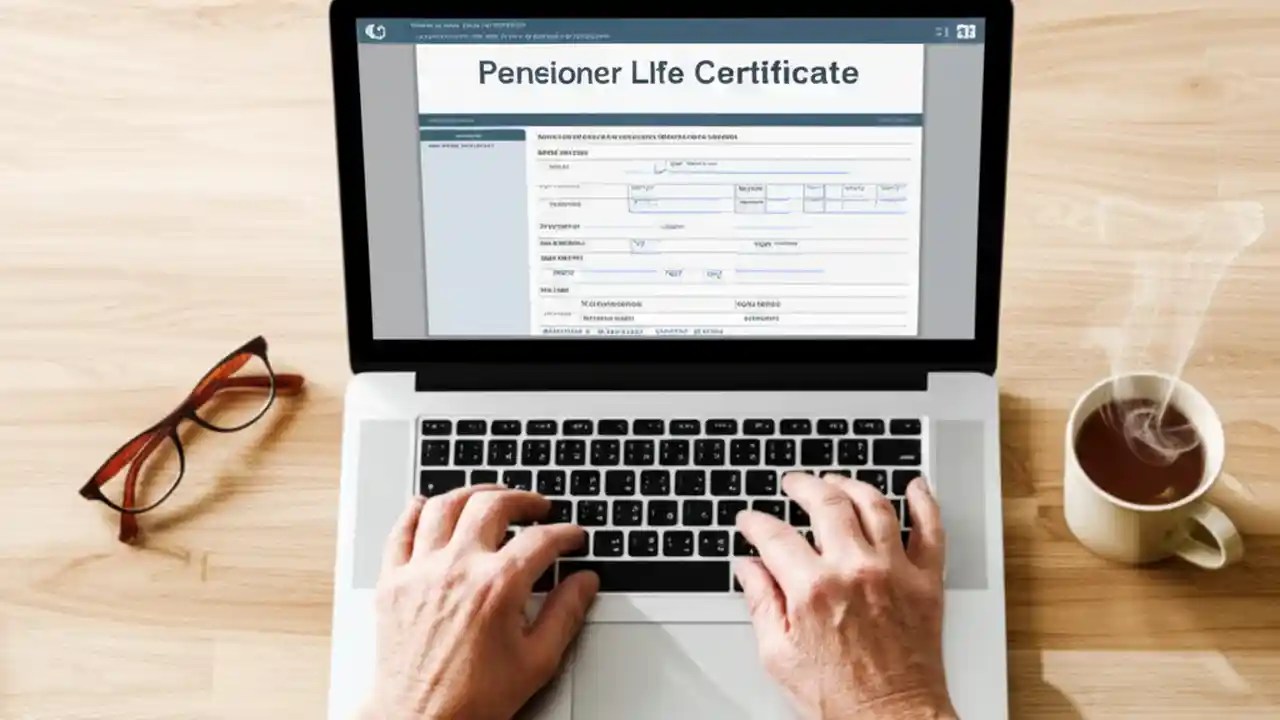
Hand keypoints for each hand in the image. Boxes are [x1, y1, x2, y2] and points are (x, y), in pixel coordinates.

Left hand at [363, 486, 598, 719]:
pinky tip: (430, 506)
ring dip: (474, 493)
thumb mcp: (537, 661)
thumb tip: (585, 583)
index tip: (572, 537)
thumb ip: (565, 614)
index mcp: (497, 588)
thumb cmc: (473, 700)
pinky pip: (401, 530)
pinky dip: (416, 510)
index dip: (565, 534)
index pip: (541, 540)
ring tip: (492, 498)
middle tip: (538, 507)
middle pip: (493, 505)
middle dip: (524, 499)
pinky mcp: (393, 582)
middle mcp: (457, 570)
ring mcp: (421, 572)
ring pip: (445, 505)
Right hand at [734, 472, 953, 719]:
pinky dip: (925, 502)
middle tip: (793, 484)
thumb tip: (748, 569)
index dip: (756, 522)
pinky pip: (931, 529)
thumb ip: (761, 603)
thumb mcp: (778, 656)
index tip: (750, 521)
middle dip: (802, 485)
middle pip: (826, 502)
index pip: (775, 535)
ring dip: (851, 483)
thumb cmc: (839, 700)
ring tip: (836, 481)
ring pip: (874, 504)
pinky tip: (915, 487)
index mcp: (813, 590)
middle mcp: (855, 571)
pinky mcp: (926, 583)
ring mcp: (894, 572)